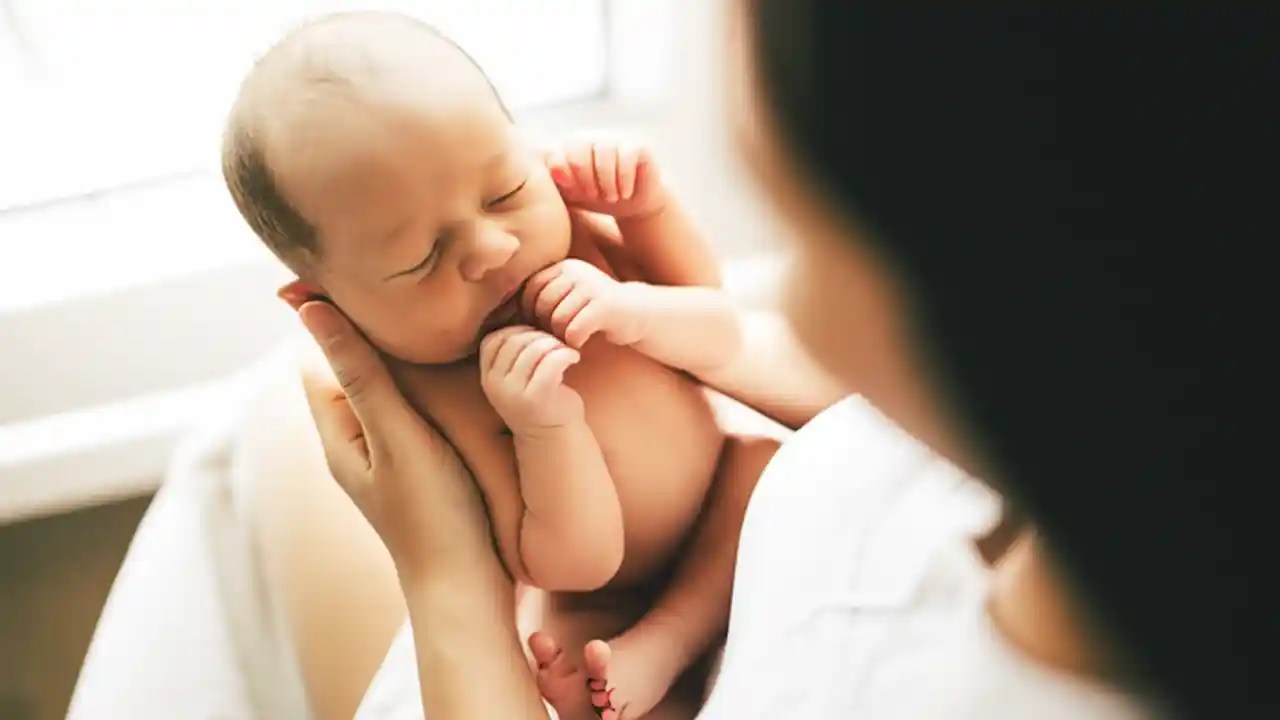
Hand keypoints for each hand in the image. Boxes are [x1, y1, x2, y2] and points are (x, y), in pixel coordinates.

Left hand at [296, 301, 498, 580]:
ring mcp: (392, 456)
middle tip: (409, 291)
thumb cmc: (432, 514)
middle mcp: (358, 443)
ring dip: (408, 361)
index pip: (321, 357)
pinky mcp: (423, 466)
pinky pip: (417, 411)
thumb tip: (311, 309)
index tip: (362, 278)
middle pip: (356, 371)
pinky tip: (460, 372)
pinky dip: (430, 387)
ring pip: (390, 390)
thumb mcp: (395, 435)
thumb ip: (360, 372)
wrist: (469, 587)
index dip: (335, 319)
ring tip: (441, 322)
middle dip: (376, 336)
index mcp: (338, 434)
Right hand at [479, 325, 583, 435]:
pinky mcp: (537, 398)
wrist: (553, 436)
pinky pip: (551, 361)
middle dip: (539, 335)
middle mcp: (496, 386)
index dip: (517, 330)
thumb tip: (524, 309)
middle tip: (556, 343)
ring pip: (534, 348)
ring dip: (555, 343)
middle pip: (515, 340)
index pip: (495, 338)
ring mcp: (514, 393)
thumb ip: (513, 350)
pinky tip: (574, 357)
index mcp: (488, 376)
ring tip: (565, 350)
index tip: (537, 338)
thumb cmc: (538, 396)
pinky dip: (566, 353)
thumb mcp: (516, 374)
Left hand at [521, 259, 646, 349]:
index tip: (538, 327)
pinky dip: (574, 340)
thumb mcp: (569, 296)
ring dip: (560, 335)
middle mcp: (576, 272)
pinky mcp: (604, 305)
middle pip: (542, 304)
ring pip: (557, 318)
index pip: (531, 289)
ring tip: (567, 339)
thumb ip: (545, 298)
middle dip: (545, 325)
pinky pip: (575, 328)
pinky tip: (579, 343)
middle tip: (554, 337)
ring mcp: (591, 286)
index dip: (529, 311)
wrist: (638, 313)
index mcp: (564, 267)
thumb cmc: (596, 311)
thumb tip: (506, 312)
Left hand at [545, 137, 666, 219]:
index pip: (559, 151)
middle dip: (584, 175)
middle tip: (593, 196)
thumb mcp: (574, 194)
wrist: (632, 207)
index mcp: (571, 147)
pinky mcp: (639, 145)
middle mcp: (592, 137)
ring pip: (605, 149)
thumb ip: (559, 182)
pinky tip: (625, 193)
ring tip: (610, 198)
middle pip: (579, 145)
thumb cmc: (598, 198)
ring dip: (606, 180)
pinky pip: (628, 154)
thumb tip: (554, 171)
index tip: (575, 194)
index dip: (565, 174)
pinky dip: (624, 179)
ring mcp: (616, 138)